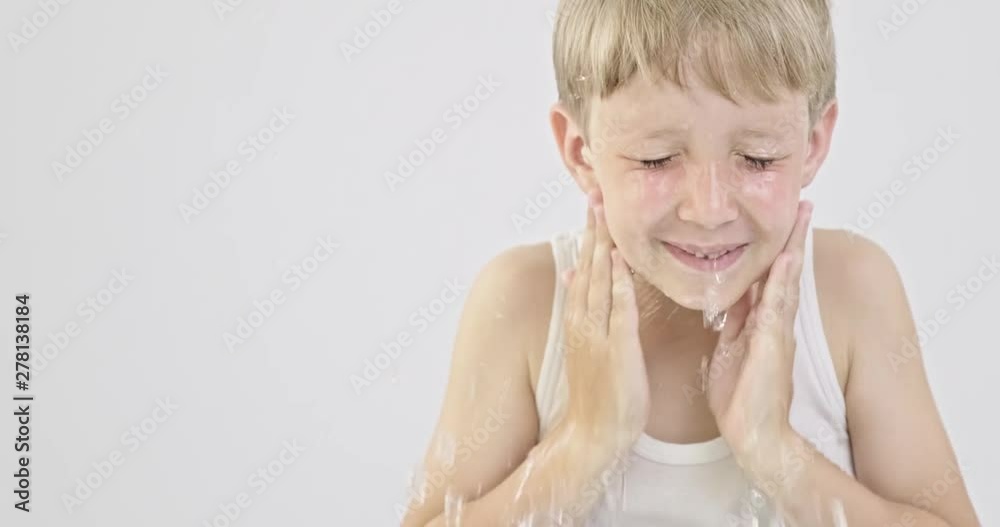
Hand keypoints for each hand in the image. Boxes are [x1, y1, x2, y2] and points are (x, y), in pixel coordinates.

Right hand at [560, 191, 649, 458]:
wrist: (591, 434)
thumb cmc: (596, 395)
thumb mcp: (583, 346)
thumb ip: (581, 310)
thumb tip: (572, 277)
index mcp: (579, 320)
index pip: (583, 270)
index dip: (588, 237)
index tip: (593, 207)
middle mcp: (583, 321)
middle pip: (587, 267)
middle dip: (592, 230)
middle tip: (594, 195)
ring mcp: (597, 333)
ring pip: (598, 280)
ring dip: (600, 245)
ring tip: (602, 213)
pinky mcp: (615, 348)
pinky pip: (618, 307)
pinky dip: (617, 281)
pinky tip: (617, 258)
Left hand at [705, 200, 812, 483]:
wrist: (753, 433)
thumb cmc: (742, 398)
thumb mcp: (730, 349)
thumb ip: (734, 323)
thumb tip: (729, 298)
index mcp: (761, 322)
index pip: (768, 275)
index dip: (775, 247)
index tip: (781, 218)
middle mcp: (774, 321)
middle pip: (785, 270)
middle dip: (794, 236)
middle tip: (803, 201)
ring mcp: (777, 331)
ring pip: (787, 280)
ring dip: (795, 247)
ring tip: (803, 214)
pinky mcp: (773, 344)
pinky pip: (778, 306)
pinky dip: (783, 281)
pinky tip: (788, 258)